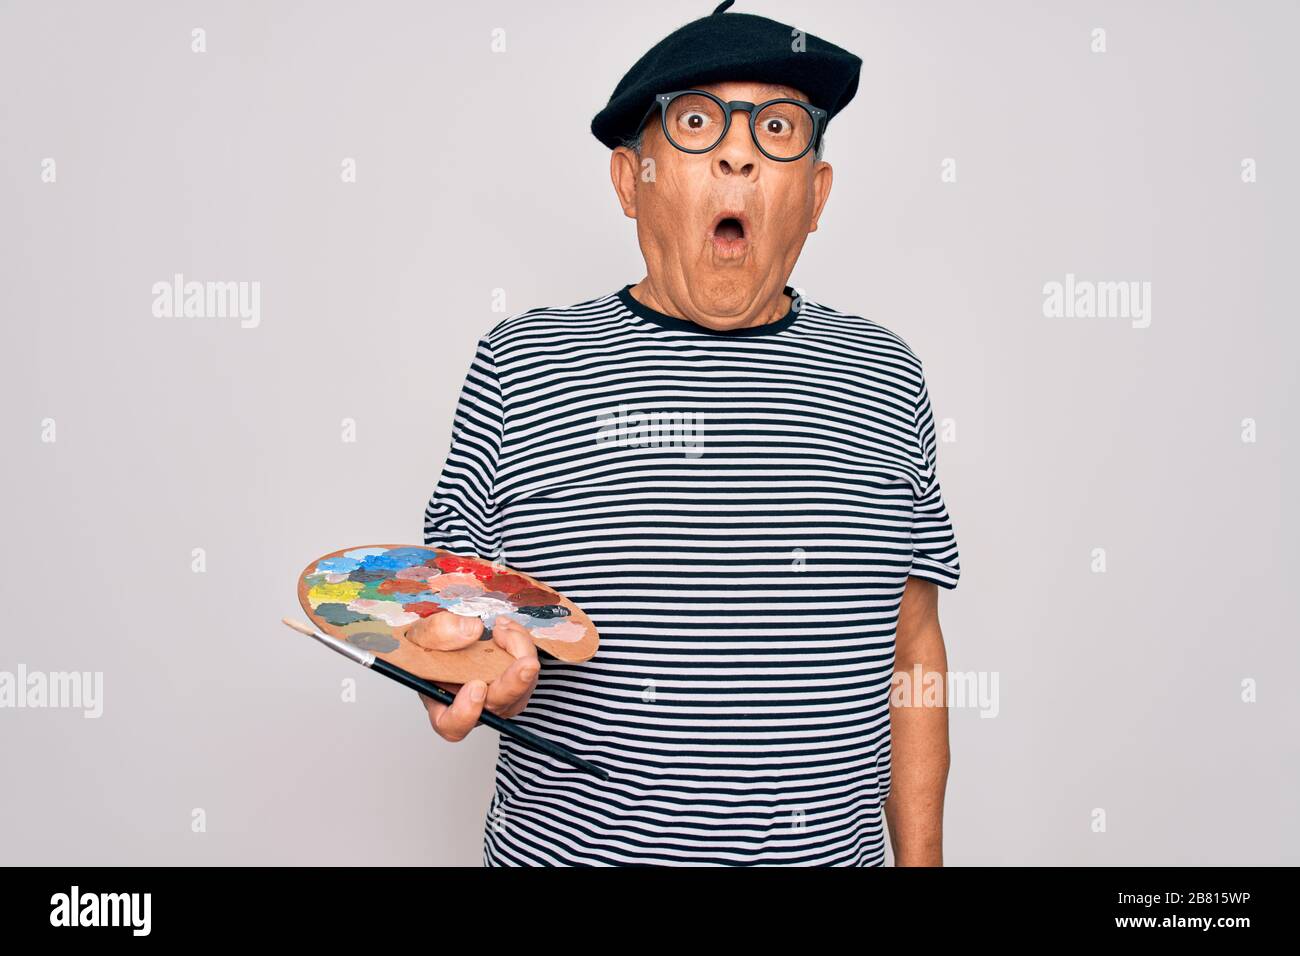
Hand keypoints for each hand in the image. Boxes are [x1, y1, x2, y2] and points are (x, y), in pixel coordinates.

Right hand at [418, 616, 539, 741]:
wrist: (443, 634)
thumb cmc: (426, 643)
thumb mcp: (418, 633)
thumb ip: (437, 632)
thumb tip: (472, 630)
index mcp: (441, 703)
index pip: (453, 725)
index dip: (466, 712)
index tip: (476, 686)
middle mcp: (472, 706)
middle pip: (497, 709)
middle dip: (514, 685)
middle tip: (527, 664)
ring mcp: (495, 695)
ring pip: (519, 690)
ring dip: (520, 656)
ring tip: (503, 630)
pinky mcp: (513, 680)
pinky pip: (526, 671)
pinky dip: (521, 645)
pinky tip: (507, 629)